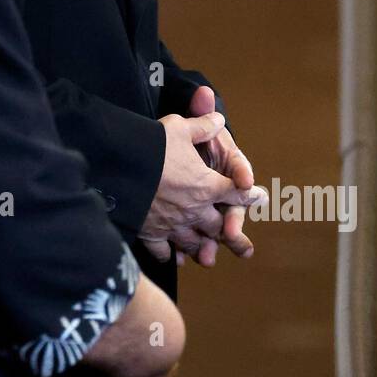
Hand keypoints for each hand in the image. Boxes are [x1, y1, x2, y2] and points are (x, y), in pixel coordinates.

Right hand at [139, 110, 265, 266]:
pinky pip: (164, 251)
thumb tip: (218, 119)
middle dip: (226, 230)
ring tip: (206, 252)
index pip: (237, 193)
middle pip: (218, 226)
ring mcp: (172, 225)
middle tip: (236, 238)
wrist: (117, 168)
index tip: (259, 197)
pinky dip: (170, 255)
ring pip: (194, 243)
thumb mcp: (179, 128)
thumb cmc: (151, 147)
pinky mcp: (151, 233)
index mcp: (207, 186)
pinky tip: (173, 257)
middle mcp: (194, 210)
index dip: (250, 194)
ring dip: (201, 247)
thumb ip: (202, 126)